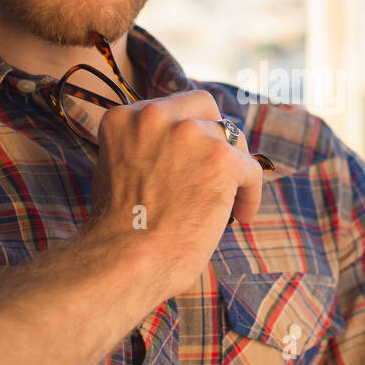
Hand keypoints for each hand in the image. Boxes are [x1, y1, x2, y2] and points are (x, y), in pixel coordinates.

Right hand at [84, 90, 264, 302]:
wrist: (126, 258)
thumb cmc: (119, 232)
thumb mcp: (114, 171)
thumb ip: (140, 149)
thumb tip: (172, 152)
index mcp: (125, 118)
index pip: (170, 108)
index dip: (186, 130)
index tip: (192, 155)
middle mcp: (156, 116)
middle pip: (204, 105)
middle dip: (215, 133)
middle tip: (218, 164)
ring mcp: (190, 133)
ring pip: (232, 139)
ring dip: (233, 168)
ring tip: (231, 201)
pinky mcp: (221, 159)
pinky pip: (251, 171)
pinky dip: (249, 195)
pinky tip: (242, 215)